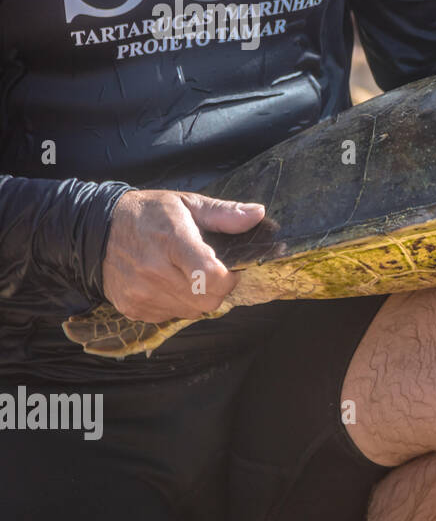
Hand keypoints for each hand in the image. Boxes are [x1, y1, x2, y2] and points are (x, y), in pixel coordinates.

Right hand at [102, 190, 264, 321]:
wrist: (94, 230)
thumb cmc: (147, 214)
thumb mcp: (187, 203)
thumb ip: (224, 213)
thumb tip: (257, 214)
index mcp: (171, 240)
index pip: (211, 276)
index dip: (229, 276)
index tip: (228, 267)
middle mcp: (153, 271)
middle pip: (207, 300)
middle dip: (218, 288)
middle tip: (210, 270)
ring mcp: (140, 293)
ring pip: (192, 311)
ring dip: (198, 297)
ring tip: (186, 274)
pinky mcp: (132, 308)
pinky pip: (170, 316)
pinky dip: (177, 304)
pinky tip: (168, 283)